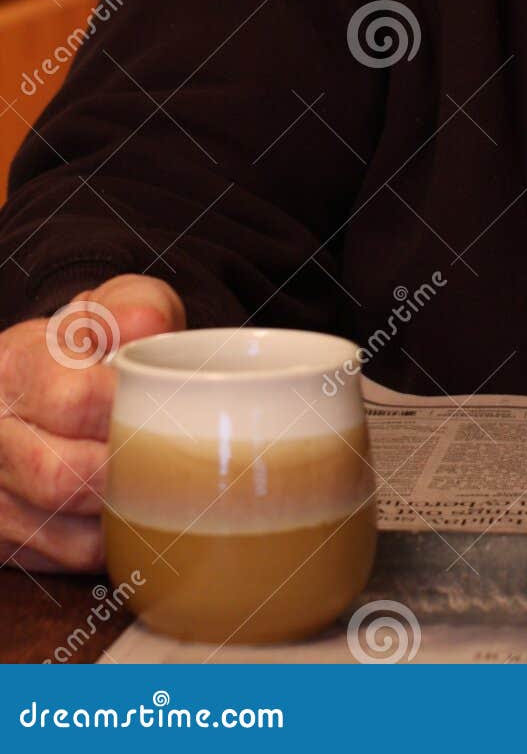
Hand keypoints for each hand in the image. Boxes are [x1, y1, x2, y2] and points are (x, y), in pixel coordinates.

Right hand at [0, 274, 184, 572]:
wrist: (28, 388)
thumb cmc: (80, 349)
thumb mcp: (105, 309)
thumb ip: (131, 305)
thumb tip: (149, 324)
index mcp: (13, 369)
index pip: (74, 401)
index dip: (129, 412)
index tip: (164, 410)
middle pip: (65, 479)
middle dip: (129, 474)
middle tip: (171, 460)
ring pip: (64, 533)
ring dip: (122, 517)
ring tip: (154, 487)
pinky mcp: (2, 541)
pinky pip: (65, 562)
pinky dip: (106, 545)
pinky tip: (129, 515)